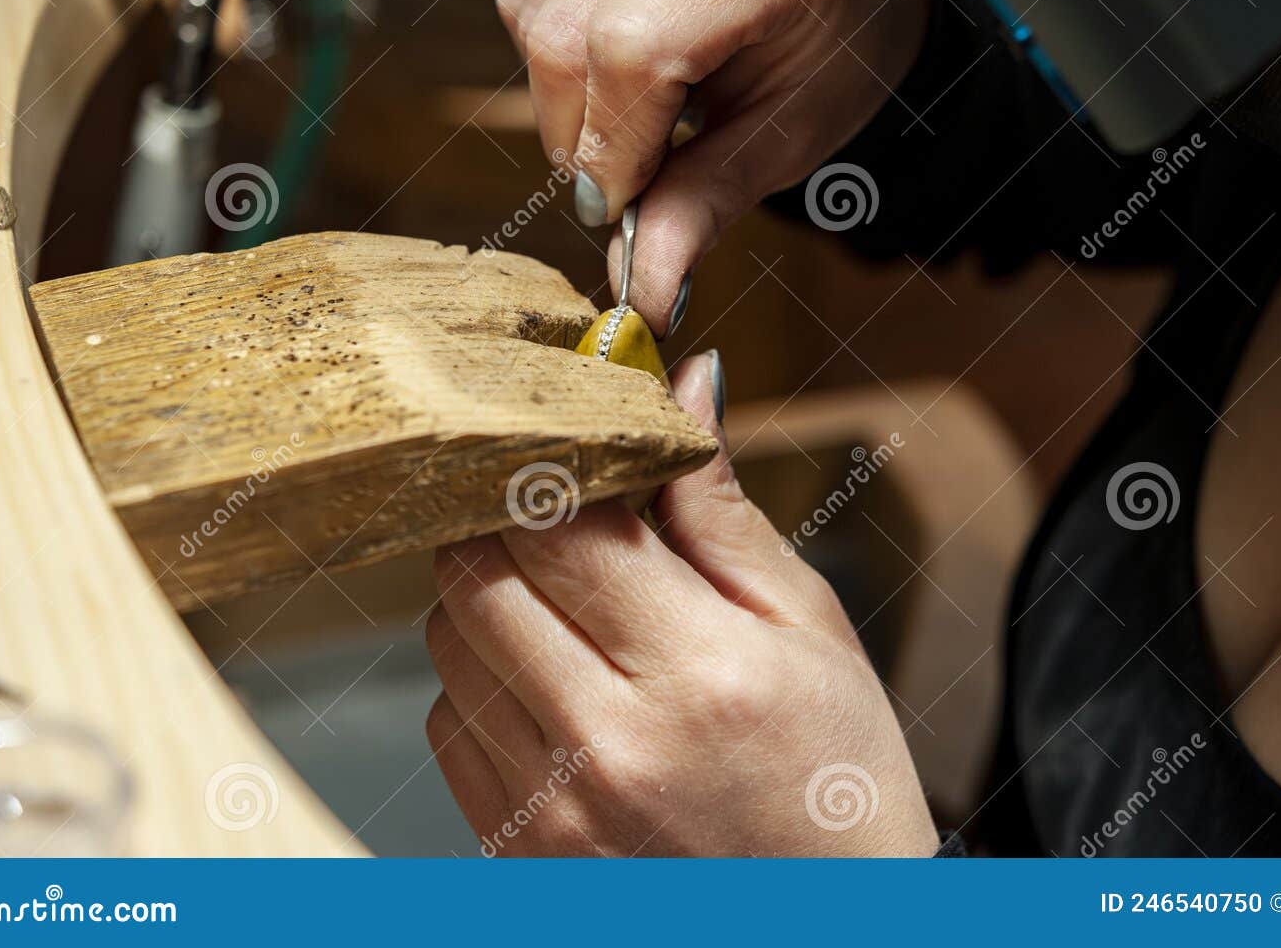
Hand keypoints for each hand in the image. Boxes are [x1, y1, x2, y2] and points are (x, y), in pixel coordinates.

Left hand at [425, 353, 938, 855]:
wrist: (825, 932)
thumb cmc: (835, 783)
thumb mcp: (808, 631)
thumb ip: (722, 512)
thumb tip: (681, 387)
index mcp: (697, 673)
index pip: (556, 524)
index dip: (550, 465)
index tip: (571, 447)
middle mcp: (606, 745)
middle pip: (475, 574)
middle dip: (507, 522)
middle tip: (564, 520)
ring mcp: (549, 809)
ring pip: (447, 642)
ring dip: (492, 601)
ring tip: (574, 614)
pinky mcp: (514, 850)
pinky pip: (445, 723)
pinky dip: (483, 683)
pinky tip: (558, 688)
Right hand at [498, 0, 930, 333]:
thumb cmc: (828, 58)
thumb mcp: (787, 140)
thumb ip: (705, 206)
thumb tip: (643, 297)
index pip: (635, 47)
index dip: (612, 147)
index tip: (619, 208)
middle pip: (567, 32)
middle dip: (580, 134)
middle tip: (624, 174)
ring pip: (532, 14)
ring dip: (564, 94)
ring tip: (638, 105)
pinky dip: (549, 44)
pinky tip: (612, 52)